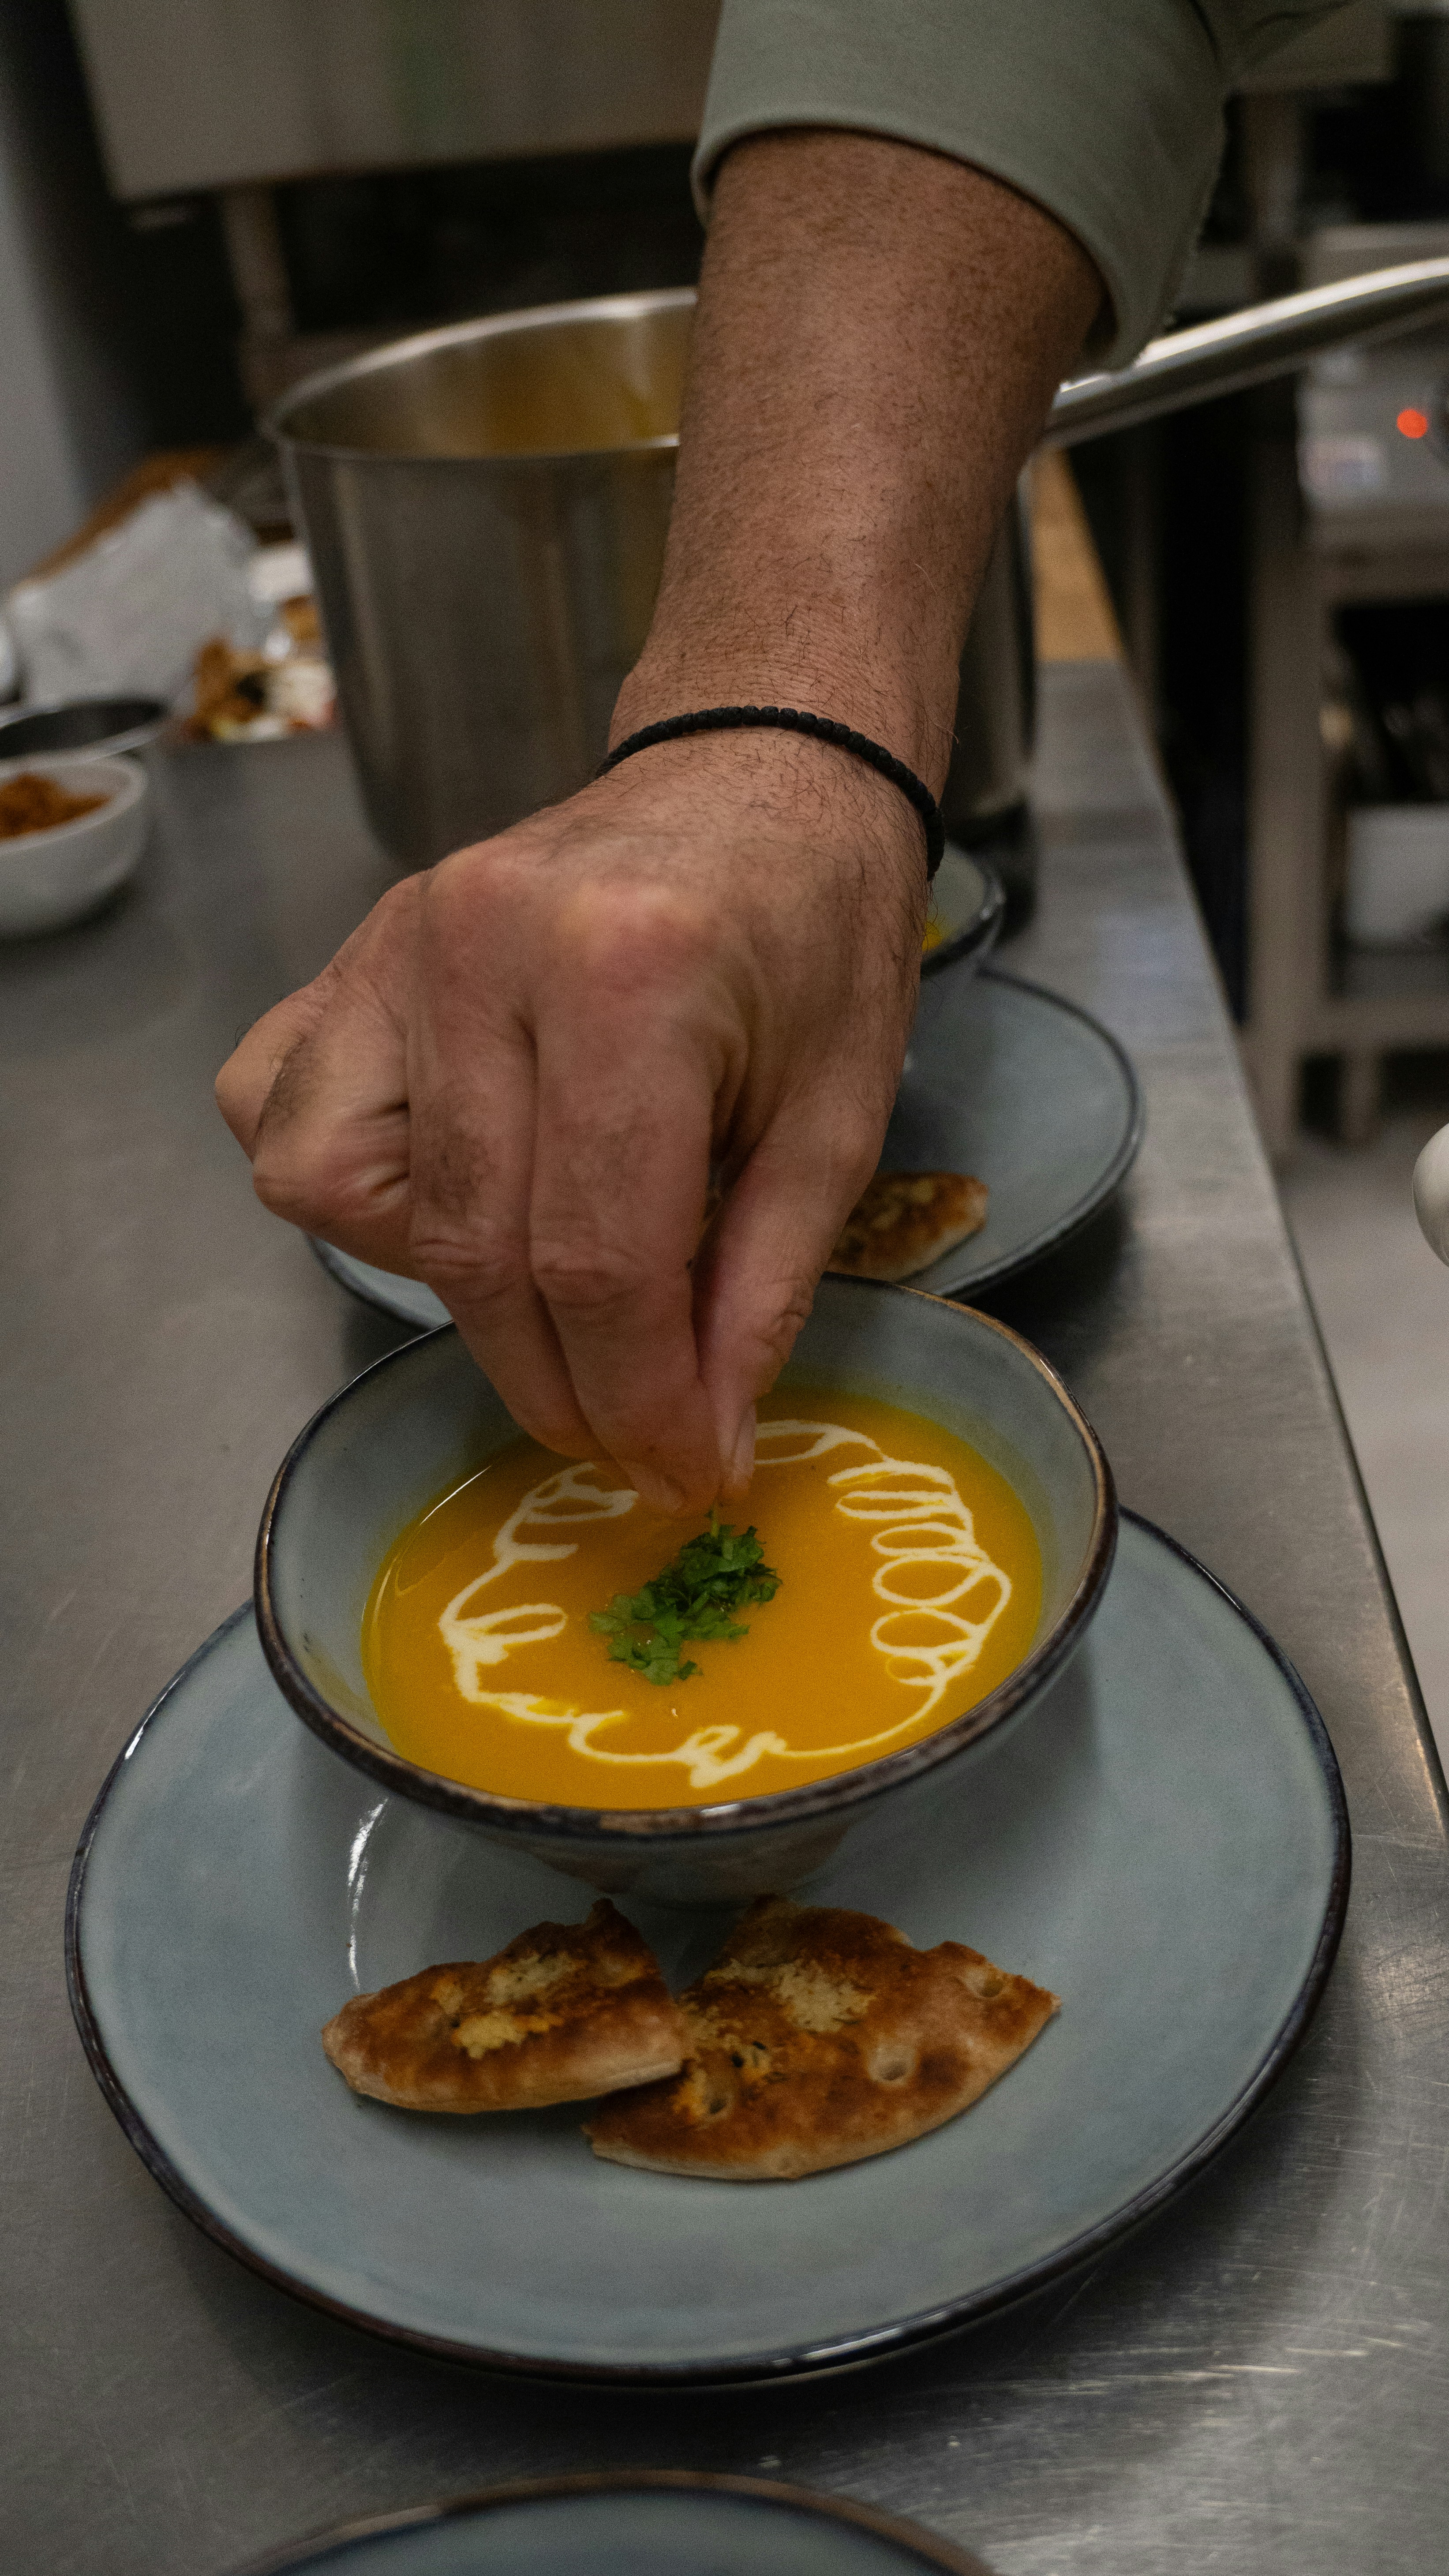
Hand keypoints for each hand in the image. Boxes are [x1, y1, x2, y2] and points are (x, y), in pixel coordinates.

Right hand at [216, 728, 924, 1513]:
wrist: (762, 775)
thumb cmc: (813, 935)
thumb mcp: (837, 1122)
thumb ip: (757, 1295)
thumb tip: (693, 1449)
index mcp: (628, 976)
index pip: (597, 1260)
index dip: (635, 1399)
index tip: (677, 1472)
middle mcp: (482, 951)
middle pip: (475, 1250)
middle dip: (557, 1381)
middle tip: (629, 1429)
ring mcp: (394, 944)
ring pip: (337, 1190)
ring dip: (446, 1274)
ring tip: (548, 1257)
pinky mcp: (352, 954)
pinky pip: (280, 1110)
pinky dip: (357, 1180)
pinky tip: (460, 1176)